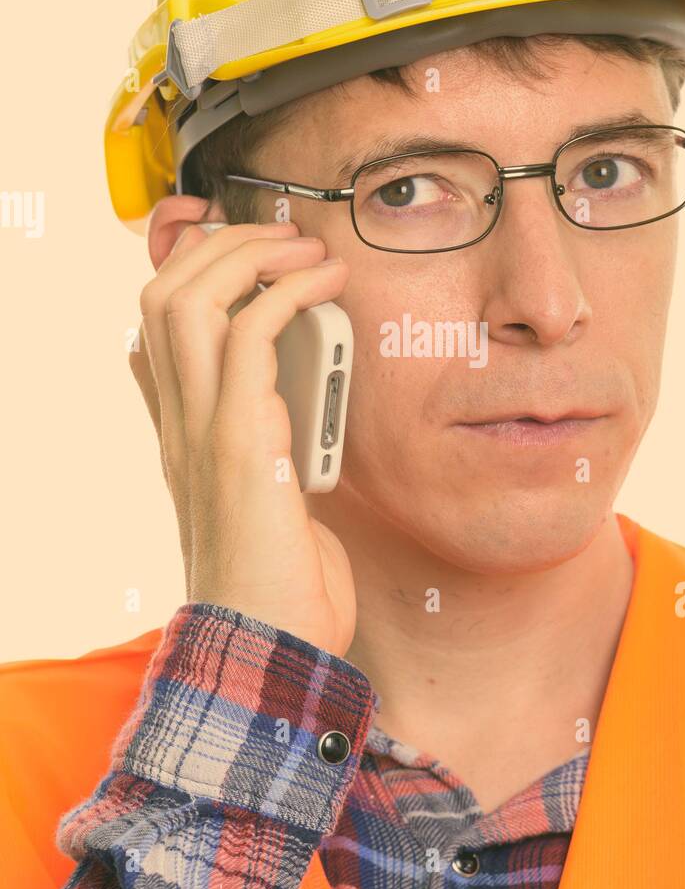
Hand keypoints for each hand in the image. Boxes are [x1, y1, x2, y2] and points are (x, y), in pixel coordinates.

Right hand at [129, 221, 356, 656]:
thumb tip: (300, 407)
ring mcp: (202, 432)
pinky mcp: (241, 443)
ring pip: (187, 300)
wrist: (268, 651)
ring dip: (249, 255)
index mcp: (185, 434)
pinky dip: (288, 294)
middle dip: (218, 245)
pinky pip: (248, 335)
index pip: (155, 329)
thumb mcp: (275, 500)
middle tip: (282, 238)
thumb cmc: (281, 587)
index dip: (191, 271)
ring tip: (305, 249)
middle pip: (160, 294)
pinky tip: (326, 287)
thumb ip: (276, 447)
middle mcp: (180, 425)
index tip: (249, 251)